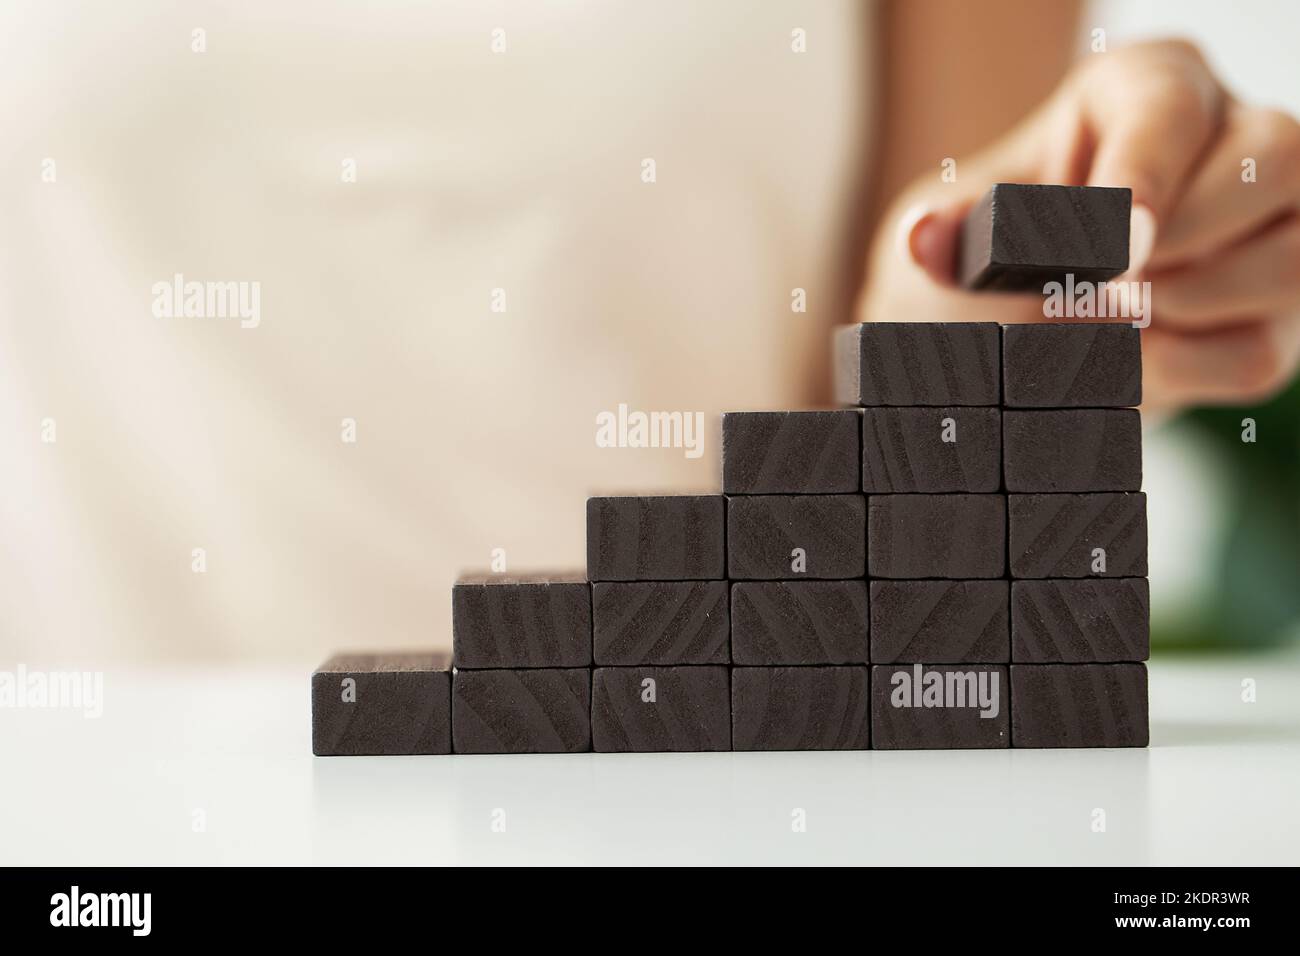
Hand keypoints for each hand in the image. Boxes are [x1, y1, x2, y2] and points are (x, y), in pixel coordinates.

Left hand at [858, 39, 1299, 414]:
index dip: (1144, 177)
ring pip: (1286, 260)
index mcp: (1151, 87)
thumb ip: (951, 233)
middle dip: (1178, 245)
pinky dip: (1184, 372)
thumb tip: (924, 239)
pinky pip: (1259, 354)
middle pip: (1272, 163)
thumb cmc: (989, 256)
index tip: (1115, 247)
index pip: (1170, 110)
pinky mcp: (1276, 317)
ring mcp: (1274, 226)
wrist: (999, 331)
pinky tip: (1126, 362)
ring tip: (1099, 322)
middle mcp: (1236, 137)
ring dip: (1183, 310)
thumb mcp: (959, 234)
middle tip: (1093, 294)